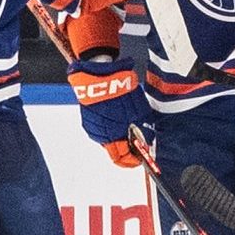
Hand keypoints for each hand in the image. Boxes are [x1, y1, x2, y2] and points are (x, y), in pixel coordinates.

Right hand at [68, 52, 147, 167]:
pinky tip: (116, 114)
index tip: (140, 157)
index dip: (133, 160)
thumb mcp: (140, 113)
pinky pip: (100, 127)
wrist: (100, 74)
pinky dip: (110, 124)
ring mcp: (91, 126)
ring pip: (107, 138)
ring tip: (127, 121)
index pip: (121, 159)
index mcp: (112, 137)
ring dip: (118, 134)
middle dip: (126, 145)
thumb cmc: (120, 92)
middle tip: (137, 136)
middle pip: (114, 149)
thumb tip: (147, 142)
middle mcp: (99, 135)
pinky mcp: (87, 117)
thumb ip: (143, 132)